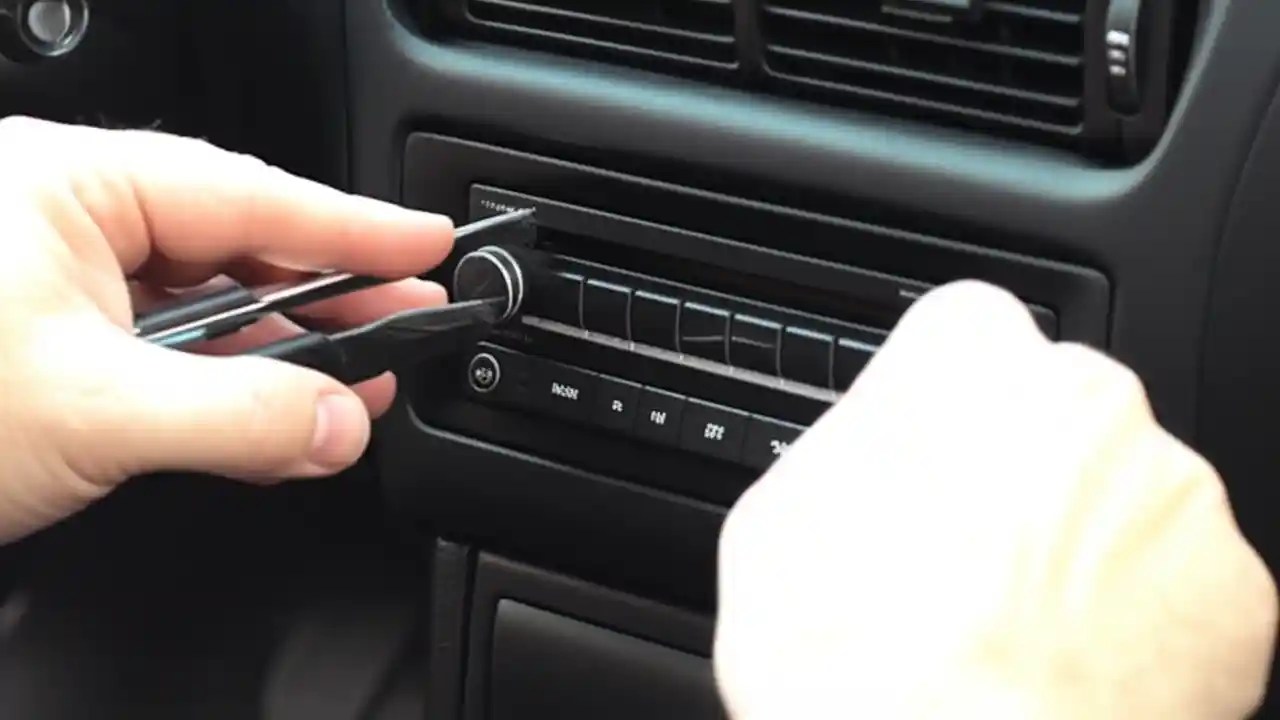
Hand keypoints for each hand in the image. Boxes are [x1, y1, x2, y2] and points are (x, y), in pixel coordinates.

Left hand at [0, 117, 452, 543]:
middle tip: (410, 310)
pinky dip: (228, 381)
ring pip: (201, 299)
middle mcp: (61, 218)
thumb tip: (338, 423)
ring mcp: (55, 282)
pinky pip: (166, 349)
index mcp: (63, 185)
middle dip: (328, 285)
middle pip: (233, 240)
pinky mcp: (52, 344)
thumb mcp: (87, 411)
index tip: (424, 238)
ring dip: (283, 343)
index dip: (350, 221)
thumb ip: (236, 419)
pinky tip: (278, 405)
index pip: (246, 193)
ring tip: (360, 368)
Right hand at [714, 281, 1278, 718]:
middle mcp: (1090, 399)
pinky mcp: (1237, 590)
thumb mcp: (775, 525)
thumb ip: (847, 450)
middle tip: (959, 566)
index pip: (964, 335)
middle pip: (1052, 414)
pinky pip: (1180, 585)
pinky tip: (1071, 671)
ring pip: (1122, 499)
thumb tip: (873, 458)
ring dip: (1078, 548)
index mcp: (970, 357)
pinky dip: (1138, 622)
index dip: (937, 409)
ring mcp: (1176, 492)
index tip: (923, 462)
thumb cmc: (851, 663)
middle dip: (1014, 472)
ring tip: (1013, 635)